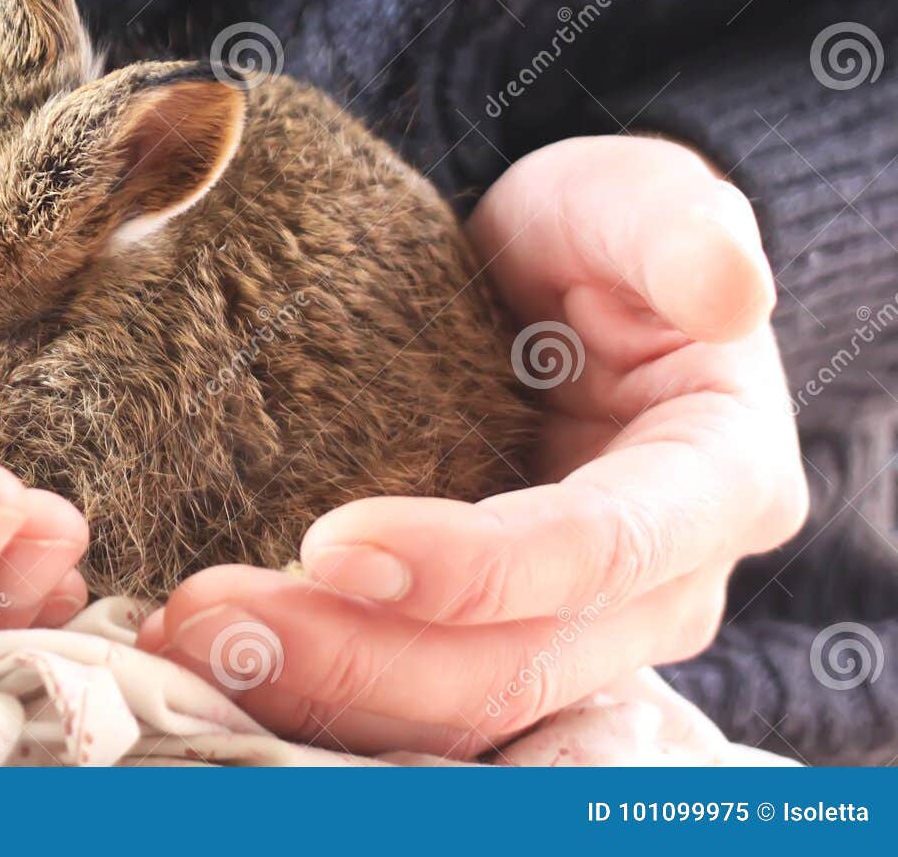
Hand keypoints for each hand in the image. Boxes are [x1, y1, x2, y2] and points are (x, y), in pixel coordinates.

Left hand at [137, 136, 808, 755]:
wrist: (559, 286)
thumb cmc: (601, 236)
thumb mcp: (640, 202)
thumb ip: (679, 232)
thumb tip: (729, 287)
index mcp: (714, 480)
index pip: (598, 552)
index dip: (476, 566)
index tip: (332, 541)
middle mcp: (656, 587)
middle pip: (512, 665)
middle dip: (359, 656)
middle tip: (209, 616)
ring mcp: (576, 630)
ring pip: (455, 708)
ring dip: (317, 692)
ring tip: (181, 641)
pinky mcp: (494, 637)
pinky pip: (412, 698)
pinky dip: (315, 691)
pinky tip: (217, 654)